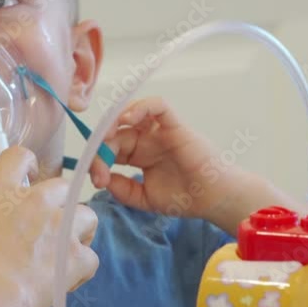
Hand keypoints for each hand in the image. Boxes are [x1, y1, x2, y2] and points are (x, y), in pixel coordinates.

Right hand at [0, 146, 99, 306]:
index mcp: (0, 192)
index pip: (19, 157)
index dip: (27, 165)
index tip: (29, 177)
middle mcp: (36, 202)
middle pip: (63, 187)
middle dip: (60, 203)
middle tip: (49, 224)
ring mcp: (60, 229)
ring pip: (87, 216)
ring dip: (79, 231)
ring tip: (66, 250)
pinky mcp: (76, 258)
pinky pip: (91, 258)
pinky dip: (82, 269)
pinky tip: (66, 281)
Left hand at [90, 97, 300, 234]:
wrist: (211, 200)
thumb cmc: (183, 198)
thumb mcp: (143, 198)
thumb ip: (122, 189)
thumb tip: (101, 177)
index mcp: (138, 154)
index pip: (111, 149)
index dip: (98, 160)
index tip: (96, 179)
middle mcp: (146, 139)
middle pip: (116, 132)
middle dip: (102, 147)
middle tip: (98, 167)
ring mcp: (159, 131)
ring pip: (133, 112)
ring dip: (115, 120)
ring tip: (106, 136)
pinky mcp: (174, 125)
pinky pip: (157, 106)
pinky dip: (140, 107)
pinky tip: (127, 120)